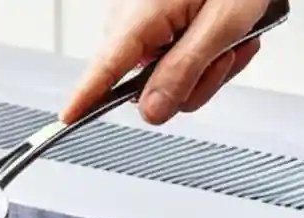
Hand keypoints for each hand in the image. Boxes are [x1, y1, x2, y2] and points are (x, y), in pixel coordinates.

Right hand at [60, 0, 269, 125]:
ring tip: (235, 38)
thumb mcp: (225, 21)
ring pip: (166, 74)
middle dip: (195, 80)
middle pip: (147, 82)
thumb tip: (151, 111)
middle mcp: (132, 15)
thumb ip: (186, 70)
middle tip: (229, 56)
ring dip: (207, 66)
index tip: (68, 117)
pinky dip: (205, 52)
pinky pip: (174, 56)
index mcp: (142, 13)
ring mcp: (143, 17)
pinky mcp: (157, 19)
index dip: (85, 97)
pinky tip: (227, 33)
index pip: (105, 66)